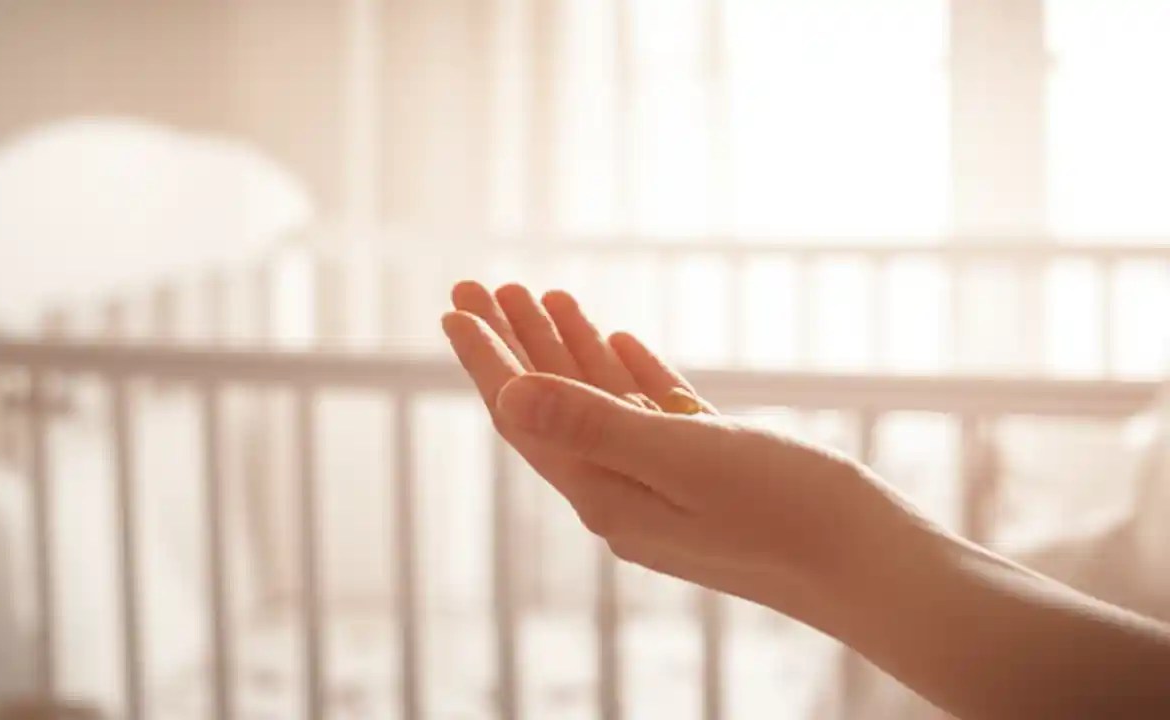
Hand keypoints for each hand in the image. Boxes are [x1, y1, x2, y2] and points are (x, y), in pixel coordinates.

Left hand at [441, 282, 930, 613]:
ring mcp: (669, 488)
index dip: (486, 357)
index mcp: (607, 495)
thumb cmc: (788, 513)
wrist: (875, 570)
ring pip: (603, 405)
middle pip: (554, 405)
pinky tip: (623, 342)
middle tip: (482, 286)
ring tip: (545, 293)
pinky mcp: (712, 477)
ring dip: (571, 349)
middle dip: (517, 343)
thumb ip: (595, 425)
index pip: (525, 416)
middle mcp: (627, 494)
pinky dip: (634, 375)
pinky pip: (656, 415)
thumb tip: (506, 395)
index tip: (455, 305)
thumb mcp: (685, 459)